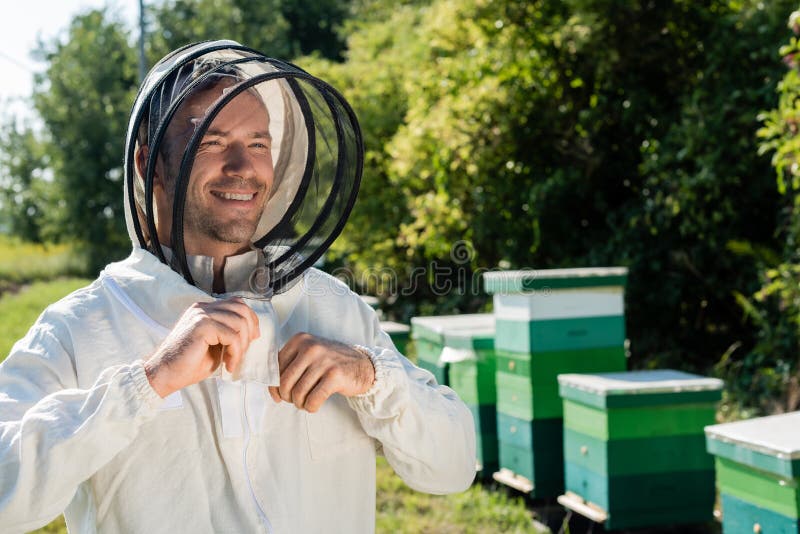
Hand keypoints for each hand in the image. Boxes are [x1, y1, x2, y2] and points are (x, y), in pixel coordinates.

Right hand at [144, 297, 259, 397]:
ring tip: (233, 361)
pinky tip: (228, 365)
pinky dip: (235, 352)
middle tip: (243, 352)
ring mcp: (201, 315)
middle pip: (241, 309)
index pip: (237, 303)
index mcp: (204, 310)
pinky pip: (231, 336)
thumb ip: (230, 334)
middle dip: (249, 332)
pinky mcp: (201, 326)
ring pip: (239, 323)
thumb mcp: (215, 345)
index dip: (250, 319)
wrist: (164, 375)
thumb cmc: (188, 364)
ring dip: (242, 346)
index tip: (253, 338)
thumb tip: (254, 332)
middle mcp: (202, 308)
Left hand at [269, 333, 374, 412]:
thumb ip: (290, 366)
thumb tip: (272, 390)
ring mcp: (324, 360)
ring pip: (298, 392)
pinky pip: (313, 400)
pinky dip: (311, 407)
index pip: (276, 367)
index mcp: (300, 340)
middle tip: (295, 400)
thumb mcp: (309, 355)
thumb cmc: (330, 364)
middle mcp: (311, 347)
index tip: (279, 396)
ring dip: (300, 404)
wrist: (363, 366)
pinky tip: (314, 406)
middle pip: (285, 382)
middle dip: (287, 397)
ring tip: (306, 403)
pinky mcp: (334, 376)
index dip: (274, 386)